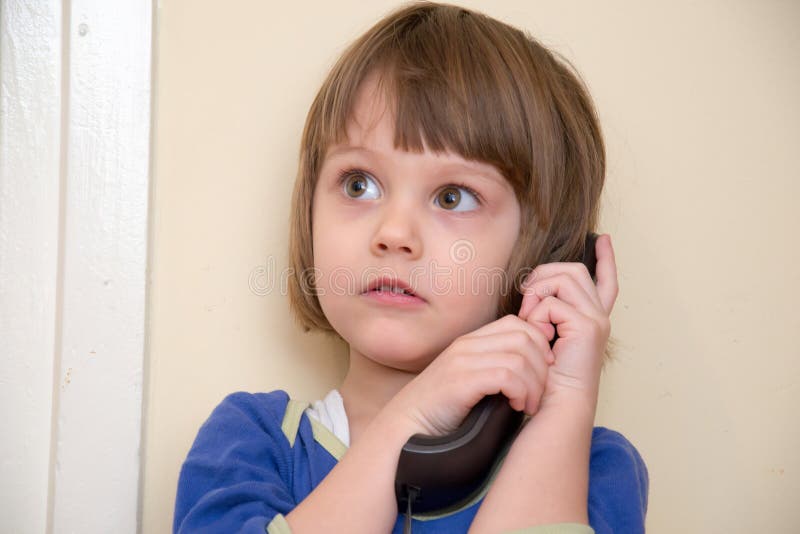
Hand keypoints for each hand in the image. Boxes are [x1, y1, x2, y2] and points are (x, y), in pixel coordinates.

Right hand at [384, 314, 553, 437]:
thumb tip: (536, 371)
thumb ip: (494, 369)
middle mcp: (466, 345)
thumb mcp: (469, 382)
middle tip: (542, 392)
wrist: (405, 429)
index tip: (544, 373)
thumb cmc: (441, 413)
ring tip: (530, 405)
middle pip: (525, 336)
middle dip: (543, 365)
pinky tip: (518, 407)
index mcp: (470, 342)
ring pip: (520, 356)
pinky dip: (521, 391)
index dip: (539, 345)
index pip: (518, 324)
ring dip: (535, 384)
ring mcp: (462, 361)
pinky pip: (507, 375)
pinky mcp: (461, 381)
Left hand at [518, 233, 617, 407]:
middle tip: (527, 297)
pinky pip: (551, 302)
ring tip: (529, 318)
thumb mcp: (544, 335)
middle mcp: (598, 316)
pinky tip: (537, 335)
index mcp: (591, 318)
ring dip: (537, 292)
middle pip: (574, 270)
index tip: (602, 239)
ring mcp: (596, 319)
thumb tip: (532, 287)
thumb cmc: (545, 375)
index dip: (605, 258)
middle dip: (544, 274)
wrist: (555, 404)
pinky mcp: (587, 326)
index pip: (605, 281)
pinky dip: (535, 315)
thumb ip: (545, 311)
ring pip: (563, 278)